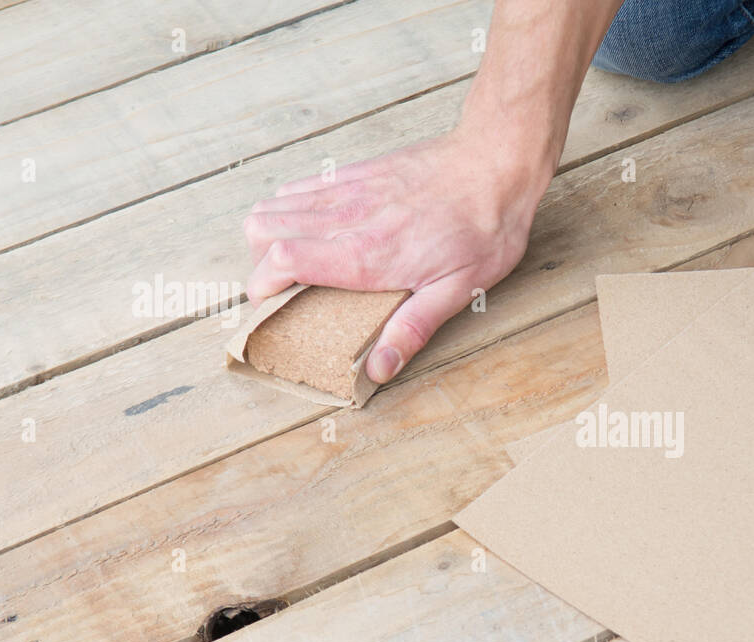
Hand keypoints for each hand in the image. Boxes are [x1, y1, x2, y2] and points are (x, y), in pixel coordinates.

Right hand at [243, 128, 547, 382]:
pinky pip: (300, 186)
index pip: (280, 259)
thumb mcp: (459, 290)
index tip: (269, 305)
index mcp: (365, 254)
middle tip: (283, 287)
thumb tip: (379, 368)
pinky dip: (290, 208)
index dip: (262, 286)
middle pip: (261, 229)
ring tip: (294, 260)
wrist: (495, 162)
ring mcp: (347, 189)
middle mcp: (346, 217)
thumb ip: (412, 328)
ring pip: (273, 204)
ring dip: (270, 234)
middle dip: (258, 263)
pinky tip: (317, 228)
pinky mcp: (356, 171)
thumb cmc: (484, 228)